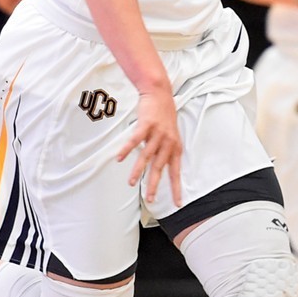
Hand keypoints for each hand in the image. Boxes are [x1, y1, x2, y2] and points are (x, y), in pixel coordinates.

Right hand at [117, 85, 182, 203]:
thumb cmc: (164, 115)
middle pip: (160, 168)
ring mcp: (157, 133)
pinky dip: (127, 149)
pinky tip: (120, 158)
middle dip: (154, 185)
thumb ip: (165, 150)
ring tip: (132, 183)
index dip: (176, 188)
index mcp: (174, 147)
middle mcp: (167, 142)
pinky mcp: (147, 125)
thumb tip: (159, 166)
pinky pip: (135, 140)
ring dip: (138, 171)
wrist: (160, 93)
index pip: (176, 172)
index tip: (177, 203)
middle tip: (150, 199)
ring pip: (146, 156)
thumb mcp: (170, 135)